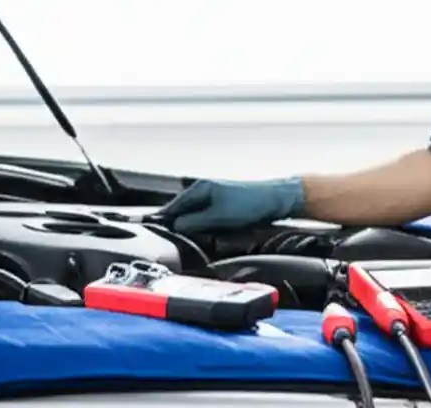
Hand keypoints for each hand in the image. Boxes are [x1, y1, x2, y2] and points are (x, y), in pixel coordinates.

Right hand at [158, 177, 305, 232]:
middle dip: (177, 225)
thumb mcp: (216, 216)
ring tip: (186, 241)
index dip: (163, 220)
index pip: (173, 206)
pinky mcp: (224, 206)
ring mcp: (214, 198)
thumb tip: (175, 226)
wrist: (276, 200)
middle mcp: (204, 191)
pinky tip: (204, 235)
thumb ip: (193, 222)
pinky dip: (202, 226)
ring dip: (191, 227)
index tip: (154, 232)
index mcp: (199, 188)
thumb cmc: (249, 204)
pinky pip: (206, 218)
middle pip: (182, 211)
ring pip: (194, 216)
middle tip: (170, 241)